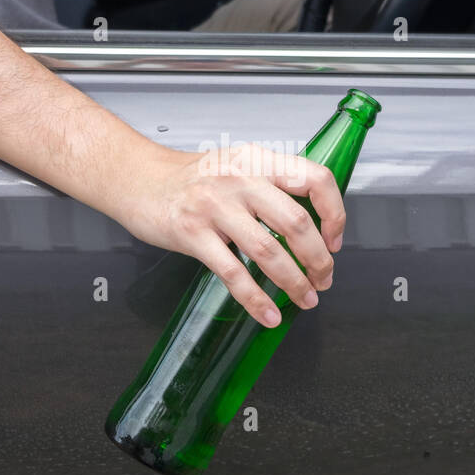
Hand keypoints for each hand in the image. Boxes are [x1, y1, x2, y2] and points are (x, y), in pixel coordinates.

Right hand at [116, 143, 345, 328]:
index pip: (315, 179)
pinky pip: (233, 273)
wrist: (139, 180)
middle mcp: (240, 178)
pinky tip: (268, 314)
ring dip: (294, 282)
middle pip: (296, 222)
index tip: (335, 240)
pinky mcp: (192, 233)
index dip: (334, 213)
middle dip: (318, 259)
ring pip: (268, 251)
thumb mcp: (238, 165)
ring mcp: (215, 206)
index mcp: (259, 160)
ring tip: (305, 298)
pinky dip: (256, 299)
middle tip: (324, 279)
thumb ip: (272, 186)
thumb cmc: (192, 179)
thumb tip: (312, 226)